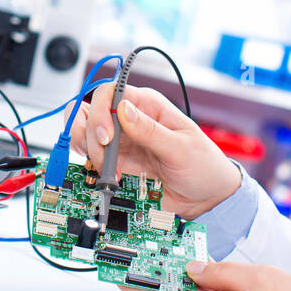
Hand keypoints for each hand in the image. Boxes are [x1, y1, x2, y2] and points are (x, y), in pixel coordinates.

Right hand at [69, 83, 240, 219]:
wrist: (206, 198)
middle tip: (104, 158)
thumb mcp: (182, 148)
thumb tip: (123, 109)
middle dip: (88, 135)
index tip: (106, 137)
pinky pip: (90, 162)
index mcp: (147, 106)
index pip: (108, 92)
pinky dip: (91, 171)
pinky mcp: (115, 165)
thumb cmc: (203, 165)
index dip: (100, 111)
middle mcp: (128, 121)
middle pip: (87, 112)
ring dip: (88, 153)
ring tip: (108, 171)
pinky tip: (110, 180)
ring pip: (83, 135)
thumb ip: (151, 131)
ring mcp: (119, 144)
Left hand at [122, 261, 290, 290]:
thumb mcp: (260, 278)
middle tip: (149, 242)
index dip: (130, 282)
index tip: (114, 265)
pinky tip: (206, 270)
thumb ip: (221, 270)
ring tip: (179, 250)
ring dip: (183, 277)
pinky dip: (201, 288)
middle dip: (159, 271)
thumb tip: (195, 267)